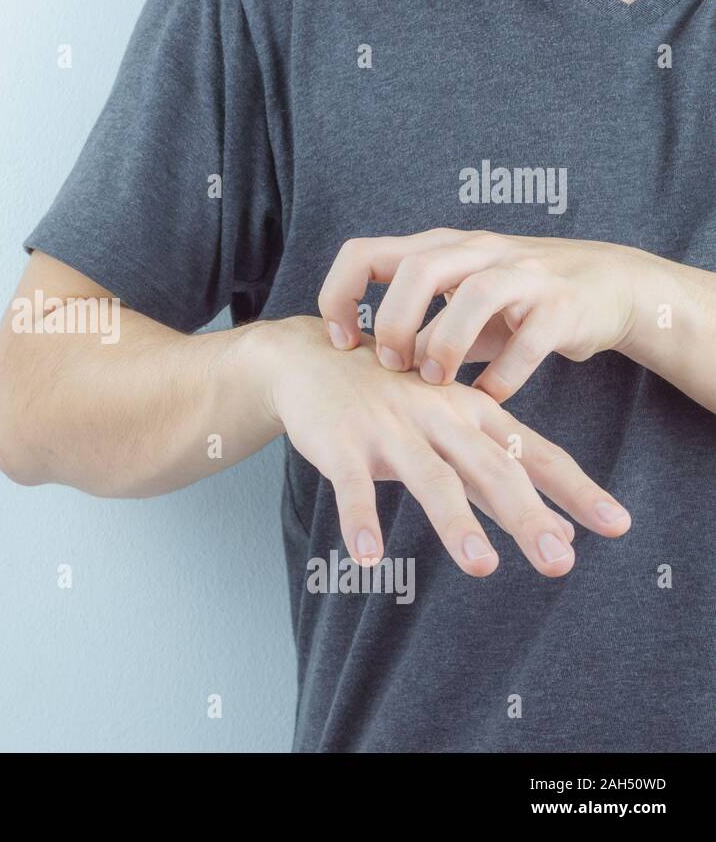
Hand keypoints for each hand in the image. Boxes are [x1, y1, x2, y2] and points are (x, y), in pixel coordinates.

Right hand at [262, 317, 630, 577]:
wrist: (308, 358)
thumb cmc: (387, 398)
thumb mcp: (446, 428)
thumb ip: (494, 480)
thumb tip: (557, 532)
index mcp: (469, 413)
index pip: (532, 454)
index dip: (574, 490)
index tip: (617, 525)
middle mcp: (436, 417)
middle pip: (490, 468)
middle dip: (527, 516)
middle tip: (559, 563)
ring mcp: (388, 429)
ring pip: (430, 478)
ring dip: (457, 522)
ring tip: (482, 567)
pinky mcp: (340, 442)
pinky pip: (353, 486)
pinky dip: (360, 519)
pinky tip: (368, 556)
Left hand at [317, 229, 641, 401]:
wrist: (608, 286)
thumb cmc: (512, 304)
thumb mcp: (453, 308)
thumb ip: (412, 329)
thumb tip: (360, 366)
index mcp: (437, 248)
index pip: (363, 253)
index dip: (339, 297)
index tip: (341, 343)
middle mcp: (476, 250)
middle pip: (417, 269)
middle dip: (394, 324)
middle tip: (391, 366)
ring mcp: (524, 273)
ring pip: (474, 295)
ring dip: (446, 345)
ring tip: (434, 382)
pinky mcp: (563, 304)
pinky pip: (529, 339)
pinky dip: (503, 375)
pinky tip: (486, 397)